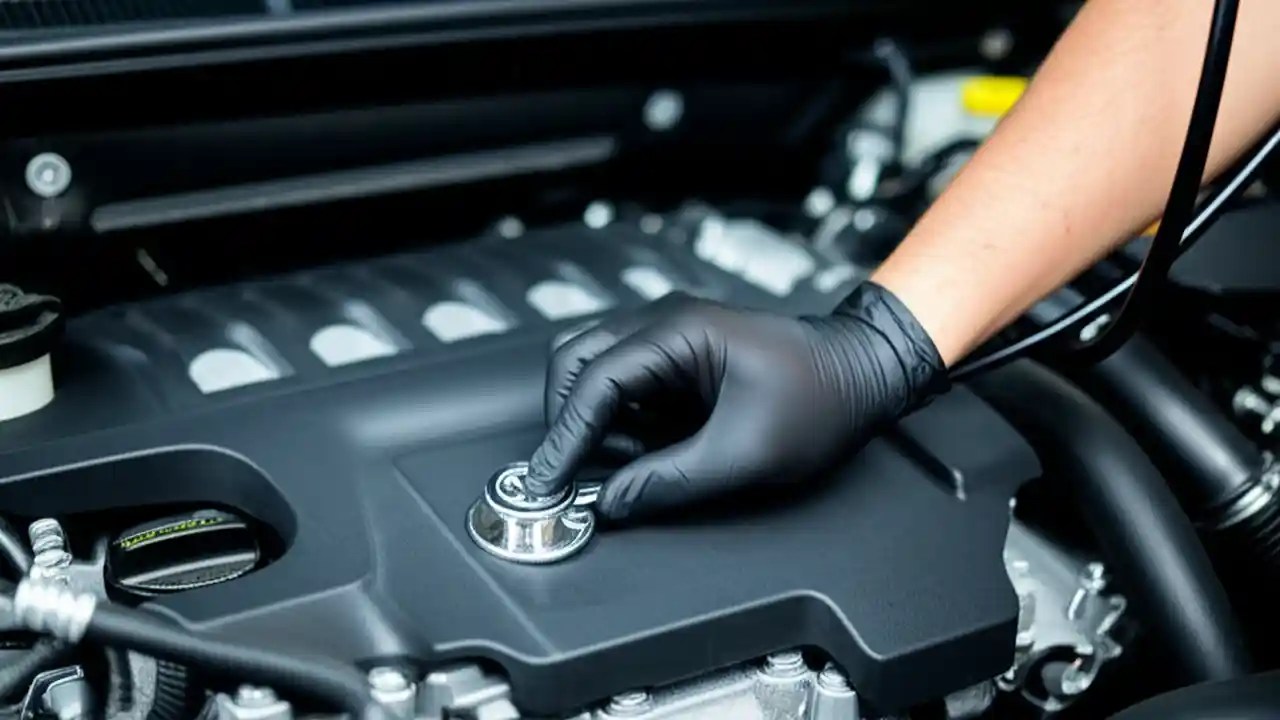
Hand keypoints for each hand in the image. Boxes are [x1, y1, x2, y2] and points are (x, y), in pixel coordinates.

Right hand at [525, 282, 948, 519]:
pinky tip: (653, 451)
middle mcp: (664, 324)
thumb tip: (613, 502)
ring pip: (596, 373)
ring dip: (598, 424)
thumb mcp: (746, 453)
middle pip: (577, 363)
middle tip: (569, 474)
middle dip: (568, 421)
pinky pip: (627, 387)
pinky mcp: (679, 359)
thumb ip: (671, 480)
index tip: (548, 480)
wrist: (866, 373)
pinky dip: (623, 423)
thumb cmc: (822, 398)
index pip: (594, 381)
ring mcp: (670, 338)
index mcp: (679, 331)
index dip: (565, 436)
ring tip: (636, 465)